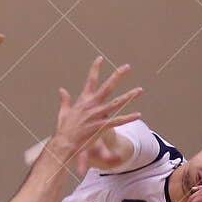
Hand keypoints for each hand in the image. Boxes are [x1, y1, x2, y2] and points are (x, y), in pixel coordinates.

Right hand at [46, 59, 143, 175]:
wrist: (64, 143)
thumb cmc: (64, 130)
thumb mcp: (63, 113)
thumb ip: (65, 100)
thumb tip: (61, 90)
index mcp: (83, 101)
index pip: (90, 81)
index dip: (95, 69)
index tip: (100, 58)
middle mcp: (91, 105)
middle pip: (107, 87)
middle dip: (117, 76)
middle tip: (127, 67)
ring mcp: (97, 115)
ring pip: (116, 103)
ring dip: (129, 96)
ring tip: (139, 90)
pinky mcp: (100, 126)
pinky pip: (117, 121)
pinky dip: (128, 118)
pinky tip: (138, 114)